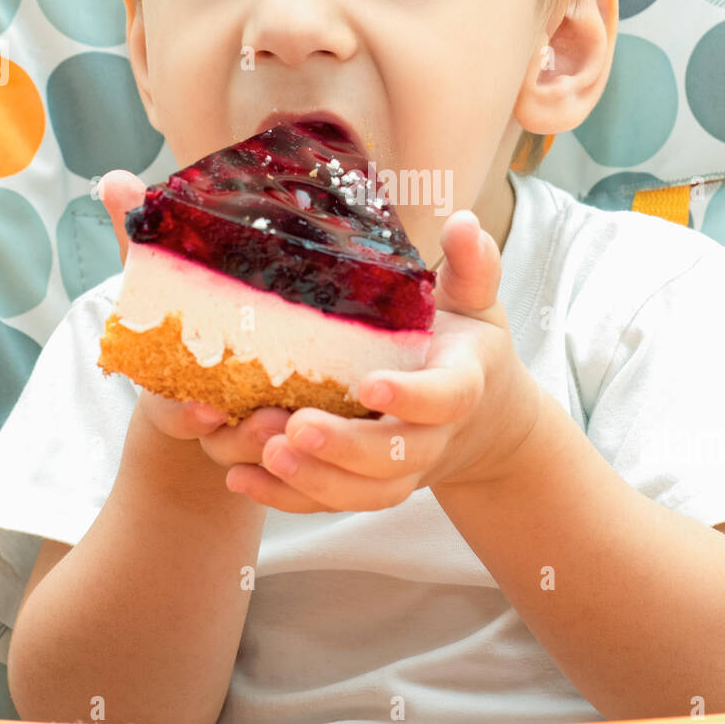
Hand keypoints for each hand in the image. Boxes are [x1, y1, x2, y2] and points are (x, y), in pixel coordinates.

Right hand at [98, 169, 291, 482]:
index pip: (172, 411)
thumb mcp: (164, 285)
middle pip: (224, 440)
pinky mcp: (292, 439)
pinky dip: (313, 456)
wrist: (218, 374)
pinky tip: (340, 442)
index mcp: (176, 388)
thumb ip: (138, 241)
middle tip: (275, 421)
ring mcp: (248, 434)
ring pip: (264, 454)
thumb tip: (112, 179)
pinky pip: (300, 461)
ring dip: (282, 446)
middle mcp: (210, 418)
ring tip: (307, 427)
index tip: (210, 410)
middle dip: (246, 435)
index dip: (187, 415)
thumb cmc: (193, 320)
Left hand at [232, 207, 542, 513]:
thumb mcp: (476, 303)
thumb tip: (464, 220)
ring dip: (314, 480)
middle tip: (296, 427)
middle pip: (397, 457)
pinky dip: (288, 498)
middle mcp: (433, 438)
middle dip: (346, 448)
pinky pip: (332, 503)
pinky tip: (241, 478)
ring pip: (364, 492)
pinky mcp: (370, 486)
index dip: (411, 398)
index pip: (445, 399)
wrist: (483, 422)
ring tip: (264, 453)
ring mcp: (403, 470)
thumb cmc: (466, 348)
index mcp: (461, 387)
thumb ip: (471, 265)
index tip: (369, 386)